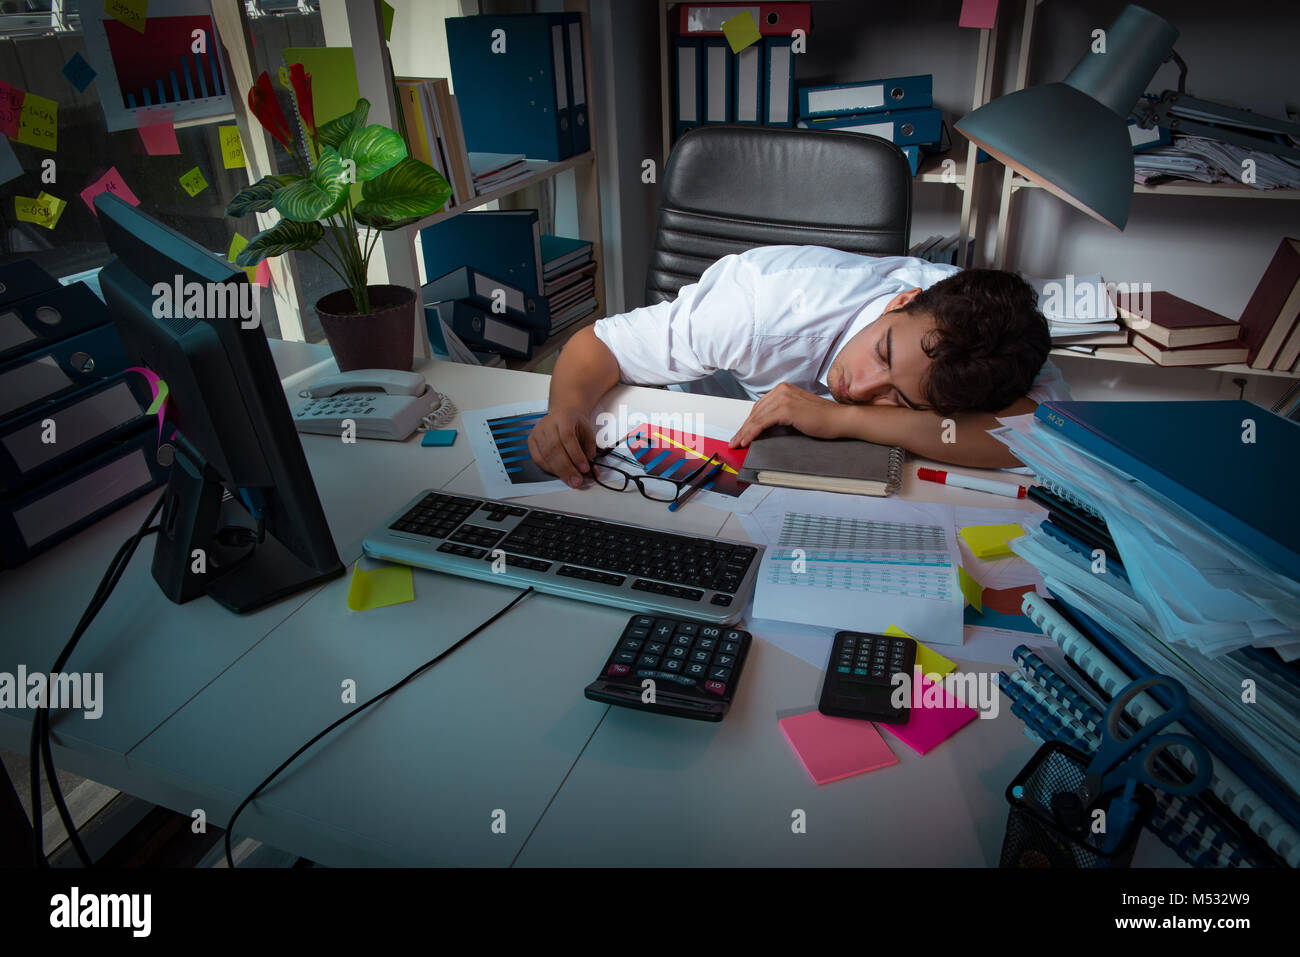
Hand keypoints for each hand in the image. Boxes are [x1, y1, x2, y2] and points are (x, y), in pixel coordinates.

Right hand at [528, 407, 596, 487]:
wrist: (563, 413)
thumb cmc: (575, 424)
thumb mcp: (587, 432)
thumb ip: (589, 451)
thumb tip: (592, 472)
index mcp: (563, 418)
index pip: (567, 438)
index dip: (576, 455)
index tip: (585, 469)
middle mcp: (547, 424)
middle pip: (554, 448)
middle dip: (567, 468)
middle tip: (577, 480)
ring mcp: (537, 433)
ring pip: (545, 456)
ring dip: (558, 472)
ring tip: (570, 481)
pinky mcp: (531, 441)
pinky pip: (538, 459)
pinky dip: (549, 470)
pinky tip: (559, 474)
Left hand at [729, 382, 850, 447]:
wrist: (840, 419)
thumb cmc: (823, 419)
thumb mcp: (797, 413)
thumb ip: (781, 416)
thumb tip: (763, 428)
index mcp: (784, 389)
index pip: (760, 407)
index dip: (749, 422)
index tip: (741, 434)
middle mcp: (781, 390)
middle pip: (756, 411)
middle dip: (744, 428)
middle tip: (735, 441)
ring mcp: (783, 398)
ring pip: (756, 417)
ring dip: (745, 433)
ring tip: (738, 444)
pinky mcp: (785, 408)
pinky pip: (762, 422)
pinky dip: (752, 433)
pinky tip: (746, 441)